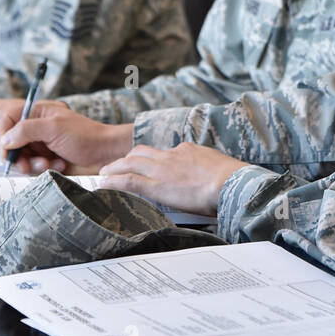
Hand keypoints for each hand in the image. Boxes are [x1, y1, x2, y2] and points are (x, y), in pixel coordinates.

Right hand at [0, 105, 133, 175]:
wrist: (106, 155)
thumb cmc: (86, 136)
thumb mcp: (54, 128)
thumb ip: (26, 130)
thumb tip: (5, 140)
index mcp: (36, 112)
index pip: (6, 119)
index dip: (2, 136)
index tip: (7, 151)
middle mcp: (35, 126)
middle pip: (9, 141)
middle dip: (17, 155)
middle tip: (26, 165)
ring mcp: (40, 143)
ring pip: (19, 156)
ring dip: (32, 164)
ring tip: (49, 164)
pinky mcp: (45, 158)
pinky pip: (32, 166)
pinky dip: (42, 168)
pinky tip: (58, 165)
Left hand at [97, 143, 245, 217]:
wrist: (230, 182)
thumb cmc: (231, 179)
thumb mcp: (219, 168)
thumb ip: (209, 170)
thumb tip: (211, 179)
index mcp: (188, 150)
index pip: (166, 152)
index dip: (153, 159)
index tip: (148, 164)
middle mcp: (171, 155)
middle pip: (142, 152)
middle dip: (127, 157)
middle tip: (116, 164)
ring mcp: (162, 169)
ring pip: (130, 163)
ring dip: (114, 167)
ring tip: (103, 173)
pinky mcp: (156, 185)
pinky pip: (127, 181)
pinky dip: (112, 181)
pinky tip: (102, 184)